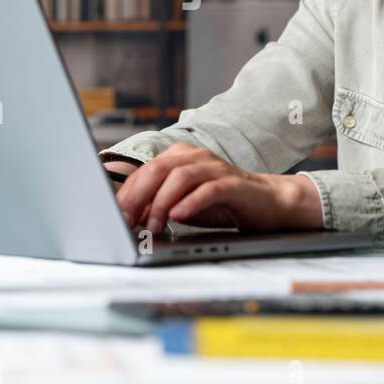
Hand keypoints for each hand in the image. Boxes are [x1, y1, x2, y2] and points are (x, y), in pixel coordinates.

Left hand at [112, 143, 323, 234]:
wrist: (269, 203)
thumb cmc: (223, 203)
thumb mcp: (186, 204)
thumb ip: (161, 205)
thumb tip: (130, 220)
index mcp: (180, 158)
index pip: (146, 171)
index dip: (127, 193)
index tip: (114, 216)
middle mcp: (196, 157)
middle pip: (158, 170)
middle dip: (138, 196)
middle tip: (126, 220)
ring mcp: (216, 168)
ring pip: (180, 177)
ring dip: (162, 202)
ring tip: (153, 225)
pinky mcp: (234, 184)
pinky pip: (209, 189)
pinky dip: (191, 202)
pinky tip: (178, 216)